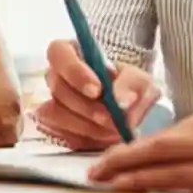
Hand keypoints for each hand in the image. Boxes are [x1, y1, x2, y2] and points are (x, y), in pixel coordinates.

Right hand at [33, 39, 161, 149]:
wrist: (127, 112)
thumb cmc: (128, 88)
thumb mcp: (140, 80)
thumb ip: (132, 85)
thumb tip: (122, 101)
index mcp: (71, 53)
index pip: (58, 52)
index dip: (74, 71)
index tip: (98, 89)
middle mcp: (56, 76)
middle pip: (58, 87)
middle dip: (87, 106)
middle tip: (111, 117)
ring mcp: (52, 102)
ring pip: (56, 114)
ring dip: (88, 126)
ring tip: (113, 129)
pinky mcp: (55, 128)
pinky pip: (62, 135)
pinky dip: (86, 139)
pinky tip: (103, 137)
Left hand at [87, 103, 192, 192]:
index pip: (179, 131)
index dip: (150, 144)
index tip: (131, 152)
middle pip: (159, 141)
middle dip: (125, 154)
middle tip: (98, 167)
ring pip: (157, 156)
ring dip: (124, 167)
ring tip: (100, 176)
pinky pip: (172, 177)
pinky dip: (143, 178)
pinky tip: (125, 185)